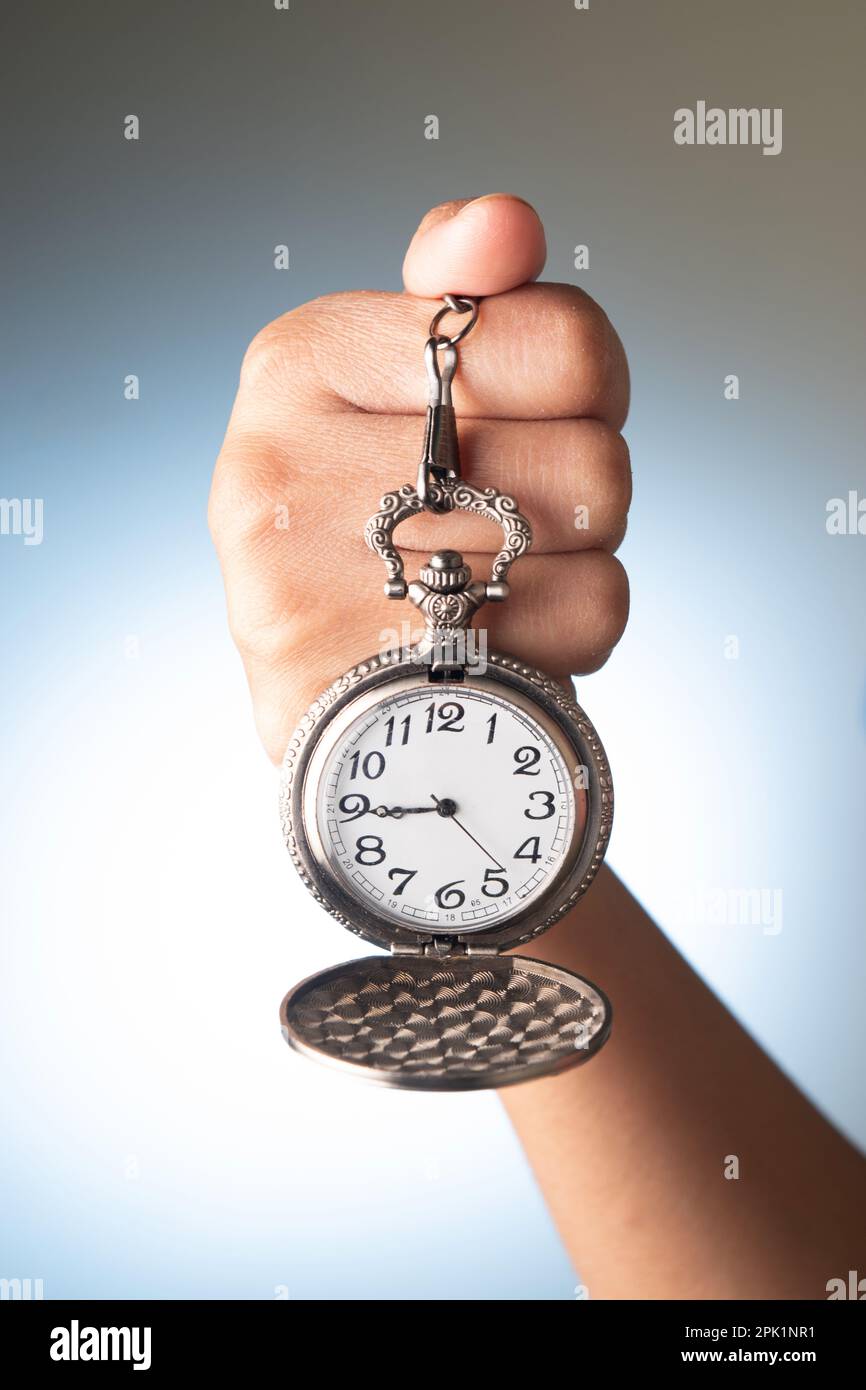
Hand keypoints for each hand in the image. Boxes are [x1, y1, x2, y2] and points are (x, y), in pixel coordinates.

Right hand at [209, 194, 630, 762]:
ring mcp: (326, 583)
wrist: (346, 704)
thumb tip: (504, 223)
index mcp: (299, 360)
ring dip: (575, 559)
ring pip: (595, 540)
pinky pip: (586, 619)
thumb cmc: (382, 527)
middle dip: (577, 488)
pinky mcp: (387, 679)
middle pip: (594, 453)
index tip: (533, 415)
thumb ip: (459, 296)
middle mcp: (289, 464)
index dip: (589, 387)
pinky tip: (498, 637)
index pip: (565, 341)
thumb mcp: (397, 384)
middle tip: (505, 513)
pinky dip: (568, 635)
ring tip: (495, 575)